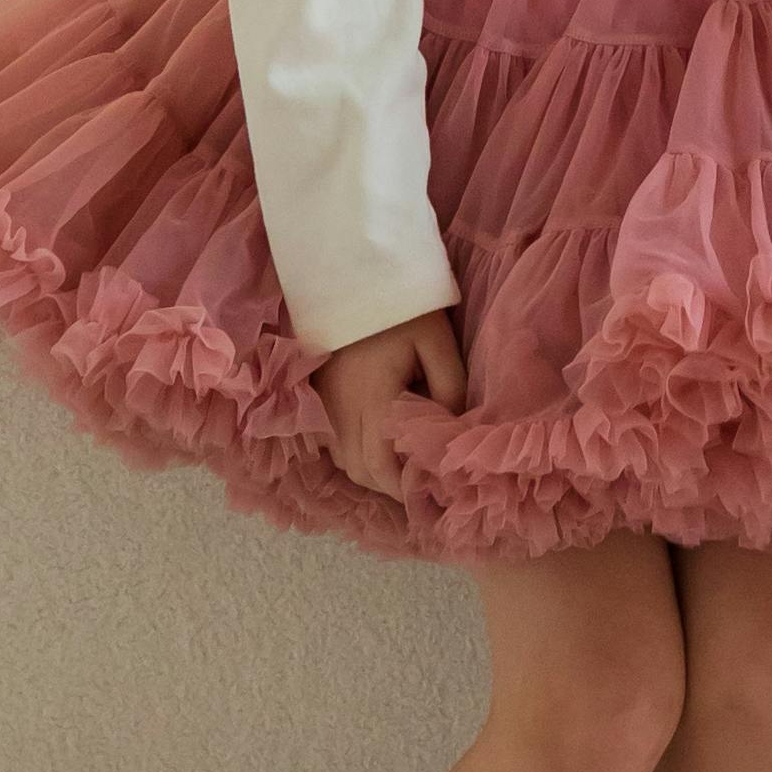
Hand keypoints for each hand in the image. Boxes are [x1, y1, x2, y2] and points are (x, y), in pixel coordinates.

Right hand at [313, 309, 468, 496]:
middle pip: (361, 471)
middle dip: (391, 488)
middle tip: (421, 489)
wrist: (353, 275)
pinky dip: (356, 456)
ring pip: (345, 461)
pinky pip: (335, 444)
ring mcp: (326, 404)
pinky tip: (379, 448)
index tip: (431, 496)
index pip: (383, 466)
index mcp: (373, 399)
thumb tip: (449, 428)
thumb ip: (450, 388)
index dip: (405, 490)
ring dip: (372, 473)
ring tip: (403, 472)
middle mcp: (342, 410)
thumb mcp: (438, 341)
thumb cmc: (402, 308)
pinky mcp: (320, 396)